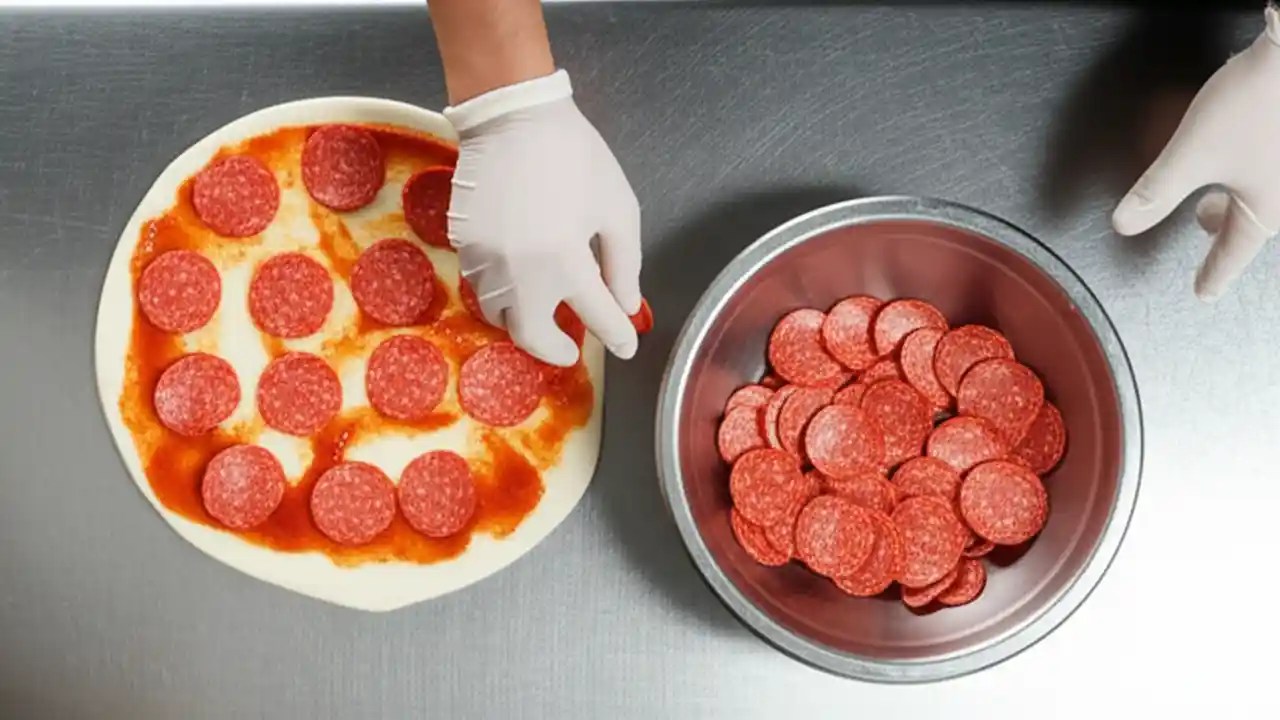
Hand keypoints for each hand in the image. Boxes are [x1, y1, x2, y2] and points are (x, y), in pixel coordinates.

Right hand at [444, 70, 641, 365]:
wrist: (512, 116)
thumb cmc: (574, 156)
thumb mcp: (618, 208)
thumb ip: (625, 265)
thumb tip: (626, 307)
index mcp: (567, 263)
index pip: (599, 320)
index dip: (618, 337)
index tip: (626, 346)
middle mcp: (522, 274)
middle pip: (532, 337)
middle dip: (553, 351)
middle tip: (568, 349)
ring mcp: (486, 262)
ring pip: (500, 315)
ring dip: (524, 320)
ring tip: (542, 309)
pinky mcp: (463, 246)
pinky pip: (481, 285)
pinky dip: (502, 292)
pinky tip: (518, 276)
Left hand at [1112, 7, 1279, 300]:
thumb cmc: (1258, 101)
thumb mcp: (1193, 154)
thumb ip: (1157, 191)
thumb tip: (1125, 224)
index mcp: (1265, 209)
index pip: (1232, 254)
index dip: (1212, 274)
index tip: (1203, 292)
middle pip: (1249, 224)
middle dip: (1222, 228)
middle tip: (1201, 228)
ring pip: (1258, 195)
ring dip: (1231, 198)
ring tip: (1209, 193)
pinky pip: (1266, 169)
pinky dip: (1242, 173)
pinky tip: (1230, 152)